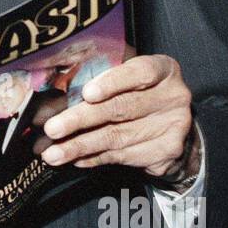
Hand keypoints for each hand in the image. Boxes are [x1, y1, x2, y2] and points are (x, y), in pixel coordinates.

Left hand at [35, 54, 192, 179]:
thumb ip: (99, 80)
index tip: (87, 93)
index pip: (140, 72)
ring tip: (53, 153)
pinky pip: (123, 156)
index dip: (113, 82)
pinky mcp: (167, 152)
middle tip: (52, 128)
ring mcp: (173, 126)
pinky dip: (94, 158)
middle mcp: (173, 96)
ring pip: (118, 137)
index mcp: (163, 69)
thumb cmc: (141, 93)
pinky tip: (75, 159)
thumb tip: (53, 98)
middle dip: (81, 120)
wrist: (174, 125)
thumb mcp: (127, 77)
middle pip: (122, 108)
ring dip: (80, 146)